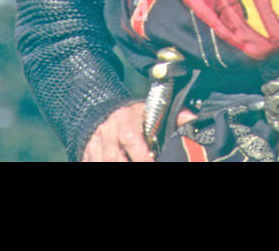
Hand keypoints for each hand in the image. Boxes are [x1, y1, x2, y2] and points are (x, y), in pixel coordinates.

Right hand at [81, 103, 199, 161]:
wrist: (100, 110)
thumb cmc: (132, 116)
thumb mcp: (149, 111)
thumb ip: (173, 117)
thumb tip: (192, 121)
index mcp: (124, 121)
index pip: (132, 142)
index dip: (142, 157)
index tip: (153, 161)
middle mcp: (106, 134)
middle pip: (113, 159)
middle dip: (129, 165)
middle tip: (147, 165)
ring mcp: (93, 147)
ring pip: (102, 163)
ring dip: (114, 166)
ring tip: (130, 167)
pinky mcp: (85, 156)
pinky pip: (90, 164)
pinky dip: (98, 165)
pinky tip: (113, 166)